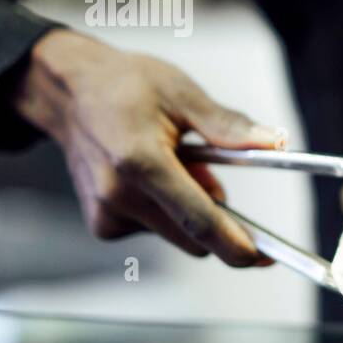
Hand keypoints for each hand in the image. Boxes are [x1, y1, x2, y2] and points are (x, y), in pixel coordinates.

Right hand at [12, 28, 278, 264]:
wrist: (68, 94)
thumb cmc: (123, 87)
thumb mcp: (182, 94)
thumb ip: (228, 126)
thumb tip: (275, 143)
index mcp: (140, 162)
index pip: (198, 219)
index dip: (235, 243)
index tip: (263, 256)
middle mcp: (118, 195)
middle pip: (193, 236)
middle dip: (218, 217)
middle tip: (211, 173)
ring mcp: (106, 214)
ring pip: (178, 233)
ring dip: (190, 208)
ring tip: (172, 162)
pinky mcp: (103, 225)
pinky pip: (157, 229)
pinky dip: (167, 209)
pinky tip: (150, 176)